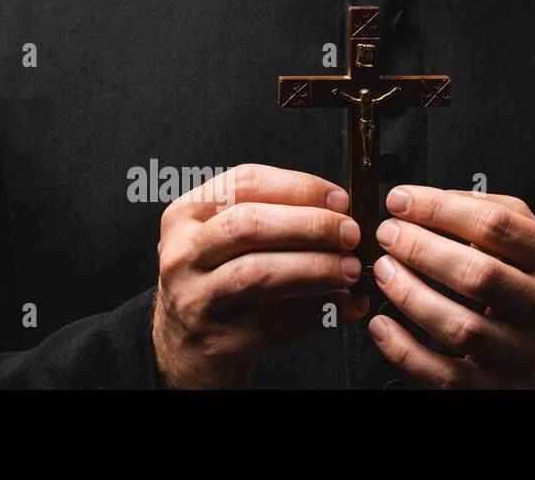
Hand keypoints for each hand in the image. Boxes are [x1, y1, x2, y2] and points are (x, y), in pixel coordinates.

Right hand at [154, 164, 369, 388]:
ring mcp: (197, 299)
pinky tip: (348, 306)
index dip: (299, 187)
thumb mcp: (221, 241)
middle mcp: (183, 254)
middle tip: (350, 234)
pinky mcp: (219, 340)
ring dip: (316, 267)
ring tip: (351, 269)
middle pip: (250, 225)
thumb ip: (267, 218)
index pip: (245, 183)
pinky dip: (321, 312)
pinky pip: (279, 321)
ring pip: (260, 272)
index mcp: (185, 216)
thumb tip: (338, 212)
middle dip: (311, 225)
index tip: (340, 200)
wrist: (185, 350)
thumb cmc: (215, 285)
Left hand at [368, 186, 534, 387]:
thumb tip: (427, 200)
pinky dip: (405, 350)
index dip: (439, 208)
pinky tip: (381, 325)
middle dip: (421, 250)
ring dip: (410, 296)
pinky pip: (445, 375)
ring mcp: (525, 352)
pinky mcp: (499, 387)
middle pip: (478, 275)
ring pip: (460, 327)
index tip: (400, 201)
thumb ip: (490, 210)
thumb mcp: (533, 237)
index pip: (495, 225)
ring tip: (383, 271)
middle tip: (387, 235)